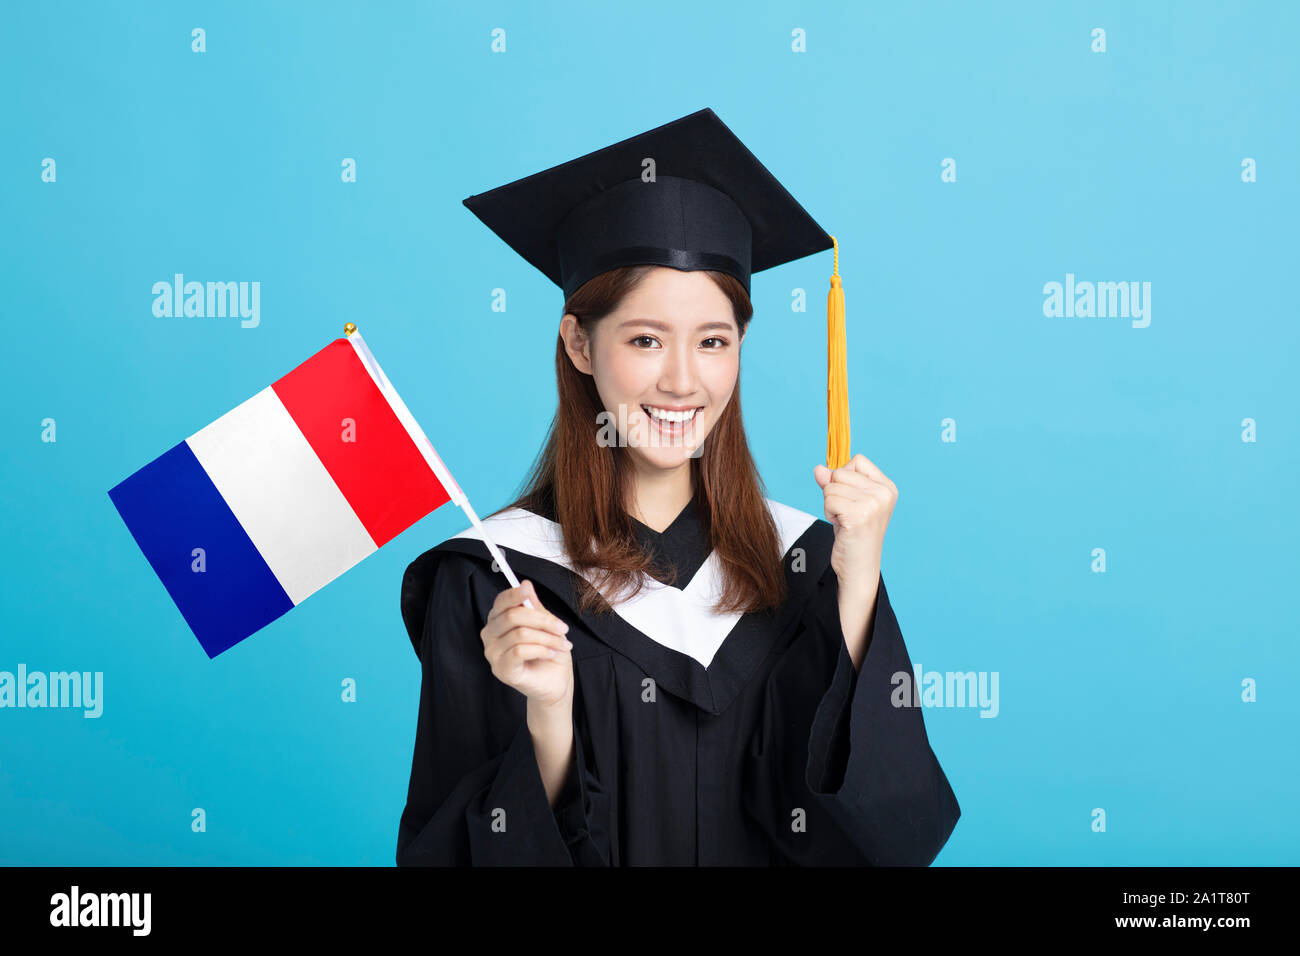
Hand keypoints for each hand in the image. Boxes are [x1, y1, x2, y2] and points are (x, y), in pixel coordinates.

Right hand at [480, 580, 573, 708]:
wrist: (555, 682)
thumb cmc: (549, 653)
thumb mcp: (546, 625)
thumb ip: (534, 607)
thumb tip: (525, 584)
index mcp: (499, 620)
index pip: (501, 602)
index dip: (514, 594)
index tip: (528, 590)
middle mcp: (490, 635)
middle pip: (512, 616)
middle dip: (543, 620)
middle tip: (562, 628)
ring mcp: (492, 654)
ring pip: (520, 634)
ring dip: (547, 638)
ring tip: (562, 644)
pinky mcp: (501, 670)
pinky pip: (519, 651)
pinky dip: (541, 650)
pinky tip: (551, 653)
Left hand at [813, 453, 897, 585]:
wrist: (859, 566)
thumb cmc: (854, 534)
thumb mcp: (846, 502)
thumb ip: (834, 482)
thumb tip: (818, 469)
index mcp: (887, 487)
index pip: (857, 460)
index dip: (844, 477)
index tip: (850, 498)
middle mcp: (883, 493)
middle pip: (840, 472)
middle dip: (835, 492)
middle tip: (847, 514)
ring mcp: (873, 504)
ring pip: (831, 487)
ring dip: (830, 505)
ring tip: (844, 521)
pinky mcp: (858, 515)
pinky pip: (828, 500)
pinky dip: (829, 513)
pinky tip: (841, 526)